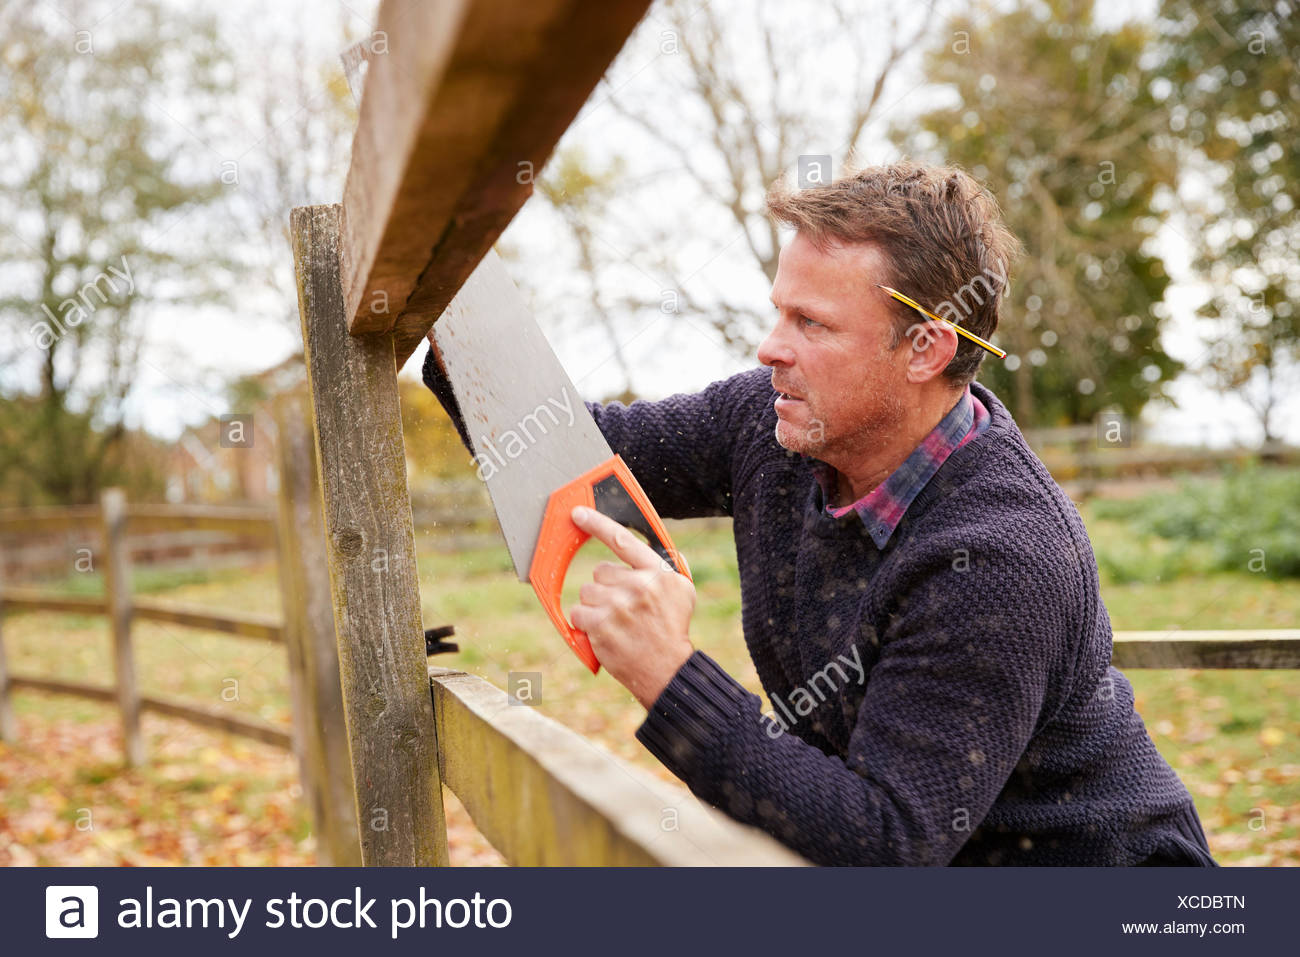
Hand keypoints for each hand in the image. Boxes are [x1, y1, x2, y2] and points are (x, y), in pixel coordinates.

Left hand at [568, 506, 695, 709]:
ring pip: (588, 592)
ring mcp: (618, 606)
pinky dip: (585, 623)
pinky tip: (604, 632)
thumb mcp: (683, 592)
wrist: (667, 670)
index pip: (623, 540)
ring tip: (616, 622)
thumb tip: (651, 542)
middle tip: (623, 607)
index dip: (598, 524)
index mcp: (659, 574)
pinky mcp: (601, 626)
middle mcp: (640, 586)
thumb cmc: (672, 629)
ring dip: (596, 606)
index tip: (578, 513)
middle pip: (601, 572)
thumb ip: (667, 567)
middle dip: (607, 588)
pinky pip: (578, 613)